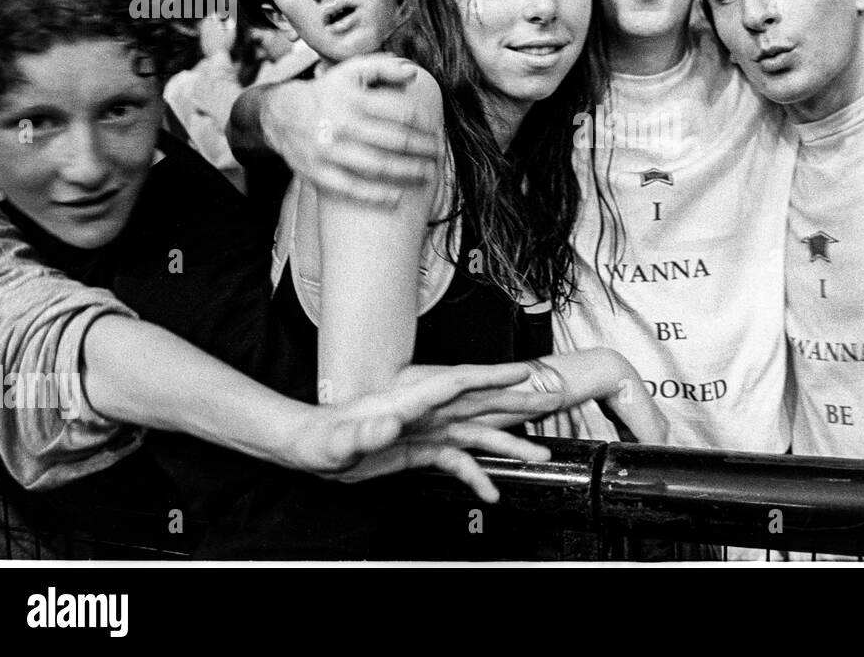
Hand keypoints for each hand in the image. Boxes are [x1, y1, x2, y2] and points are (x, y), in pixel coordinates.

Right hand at [262, 53, 439, 206]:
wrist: (280, 114)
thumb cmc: (327, 92)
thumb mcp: (350, 71)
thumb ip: (383, 68)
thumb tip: (413, 73)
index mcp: (353, 98)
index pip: (401, 112)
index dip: (424, 123)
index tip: (436, 130)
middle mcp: (341, 124)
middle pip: (395, 141)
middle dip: (423, 149)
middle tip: (439, 154)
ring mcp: (329, 151)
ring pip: (378, 166)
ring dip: (408, 172)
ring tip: (427, 175)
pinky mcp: (318, 172)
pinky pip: (351, 188)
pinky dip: (376, 195)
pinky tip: (397, 197)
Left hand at [291, 363, 561, 502]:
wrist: (311, 449)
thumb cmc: (323, 438)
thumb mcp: (341, 439)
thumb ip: (365, 432)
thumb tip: (389, 422)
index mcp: (411, 403)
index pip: (459, 383)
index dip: (493, 375)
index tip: (525, 370)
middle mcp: (426, 414)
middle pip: (481, 404)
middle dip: (518, 402)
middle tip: (552, 399)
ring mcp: (427, 432)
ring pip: (478, 435)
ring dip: (509, 444)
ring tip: (539, 454)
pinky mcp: (421, 451)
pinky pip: (458, 462)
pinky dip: (478, 476)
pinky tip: (492, 492)